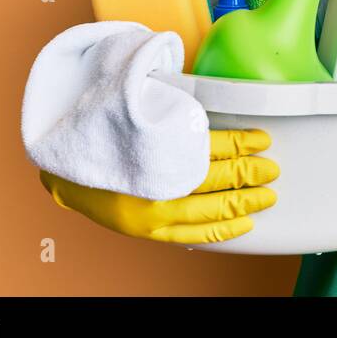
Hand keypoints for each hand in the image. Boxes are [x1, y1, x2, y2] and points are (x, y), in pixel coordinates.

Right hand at [39, 128, 278, 243]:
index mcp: (155, 151)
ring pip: (212, 211)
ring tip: (268, 195)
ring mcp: (152, 214)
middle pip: (217, 179)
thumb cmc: (106, 137)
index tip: (262, 139)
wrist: (64, 170)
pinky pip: (195, 237)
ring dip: (245, 202)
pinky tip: (245, 224)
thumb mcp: (140, 113)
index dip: (242, 142)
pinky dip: (223, 231)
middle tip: (272, 169)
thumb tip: (220, 100)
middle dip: (251, 173)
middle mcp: (154, 186)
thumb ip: (176, 113)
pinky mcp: (149, 232)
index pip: (211, 146)